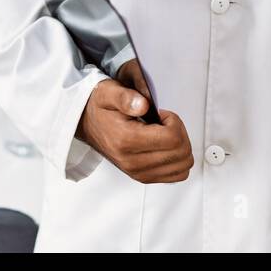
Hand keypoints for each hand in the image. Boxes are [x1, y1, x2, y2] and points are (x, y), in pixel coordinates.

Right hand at [75, 60, 193, 183]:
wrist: (87, 124)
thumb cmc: (101, 108)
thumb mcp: (108, 93)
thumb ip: (125, 97)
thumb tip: (143, 105)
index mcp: (126, 140)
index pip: (172, 138)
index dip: (174, 121)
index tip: (161, 114)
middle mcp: (133, 162)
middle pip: (181, 153)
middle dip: (179, 132)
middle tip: (164, 122)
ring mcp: (138, 172)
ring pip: (182, 166)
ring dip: (180, 146)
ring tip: (164, 133)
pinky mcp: (143, 177)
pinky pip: (175, 175)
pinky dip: (177, 160)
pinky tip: (165, 146)